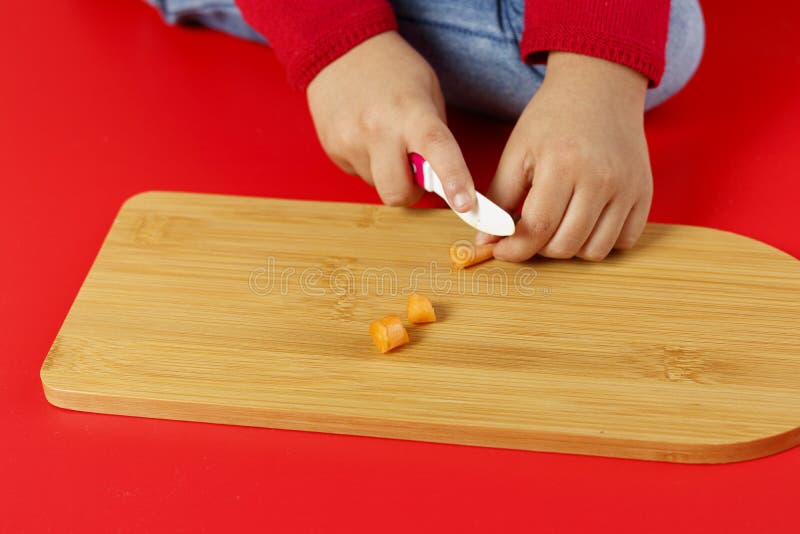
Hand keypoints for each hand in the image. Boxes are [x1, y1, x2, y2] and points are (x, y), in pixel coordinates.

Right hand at [307, 31, 475, 210]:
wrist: (339, 49)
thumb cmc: (393, 70)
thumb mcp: (427, 93)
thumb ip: (436, 135)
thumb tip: (441, 178)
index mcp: (411, 111)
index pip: (437, 150)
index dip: (454, 180)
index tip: (465, 205)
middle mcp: (378, 129)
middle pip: (397, 192)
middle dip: (409, 193)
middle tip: (413, 173)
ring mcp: (350, 141)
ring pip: (377, 185)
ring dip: (386, 172)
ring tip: (383, 138)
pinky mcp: (332, 149)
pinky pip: (358, 173)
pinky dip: (367, 163)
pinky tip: (364, 135)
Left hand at [481, 52, 652, 261]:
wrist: (599, 88)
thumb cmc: (551, 119)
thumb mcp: (517, 152)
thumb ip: (499, 198)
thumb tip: (485, 242)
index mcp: (563, 164)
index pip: (538, 227)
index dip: (514, 248)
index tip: (501, 250)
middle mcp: (601, 179)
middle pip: (566, 245)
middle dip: (539, 248)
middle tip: (530, 231)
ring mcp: (628, 188)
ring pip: (595, 251)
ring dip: (570, 247)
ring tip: (557, 225)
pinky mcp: (644, 193)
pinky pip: (624, 241)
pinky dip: (601, 241)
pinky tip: (584, 221)